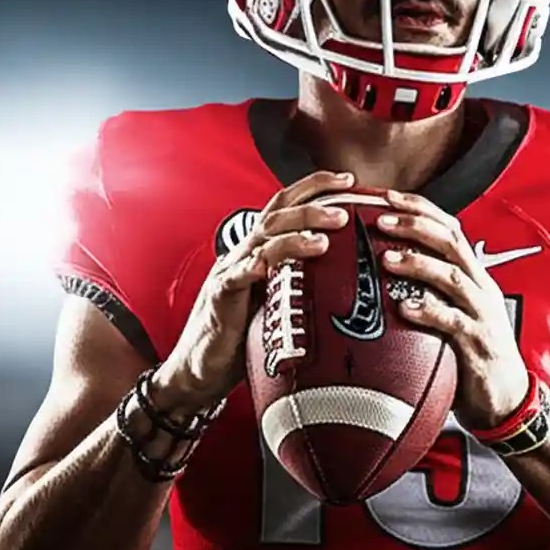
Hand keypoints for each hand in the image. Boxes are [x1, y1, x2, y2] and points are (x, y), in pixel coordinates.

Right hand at [150, 171, 354, 416]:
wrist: (200, 369)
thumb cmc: (244, 335)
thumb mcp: (280, 300)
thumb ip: (302, 279)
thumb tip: (349, 271)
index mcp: (259, 249)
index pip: (286, 205)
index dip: (315, 188)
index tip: (349, 181)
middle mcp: (244, 253)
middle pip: (277, 215)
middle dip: (312, 206)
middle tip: (345, 209)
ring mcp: (229, 273)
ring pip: (261, 241)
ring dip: (293, 235)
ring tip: (324, 238)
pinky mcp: (218, 299)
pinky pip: (235, 278)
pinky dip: (252, 268)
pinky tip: (267, 265)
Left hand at [376, 189, 530, 430]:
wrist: (506, 397)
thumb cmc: (470, 351)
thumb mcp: (452, 310)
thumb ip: (427, 289)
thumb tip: (381, 268)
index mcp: (472, 274)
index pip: (449, 227)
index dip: (419, 209)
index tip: (387, 196)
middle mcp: (479, 286)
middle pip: (450, 242)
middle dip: (415, 226)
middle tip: (380, 220)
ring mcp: (481, 313)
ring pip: (451, 277)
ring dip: (417, 264)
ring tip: (386, 258)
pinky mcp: (477, 343)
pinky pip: (453, 322)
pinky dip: (428, 311)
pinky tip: (403, 308)